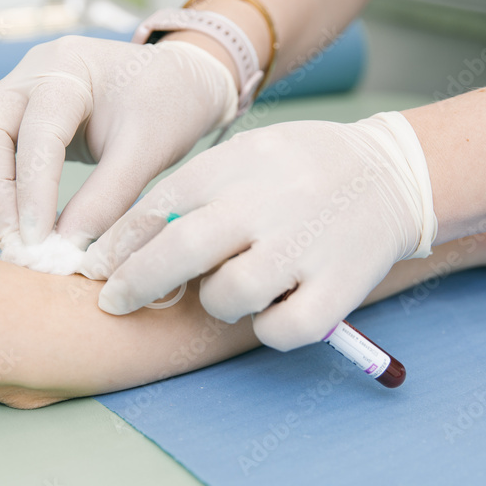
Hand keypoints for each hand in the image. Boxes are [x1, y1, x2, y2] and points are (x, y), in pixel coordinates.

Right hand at [0, 35, 237, 252]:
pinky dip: (3, 193)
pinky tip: (20, 228)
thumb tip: (67, 247)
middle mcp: (32, 72)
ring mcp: (20, 92)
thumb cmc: (169, 106)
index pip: (38, 131)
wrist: (180, 83)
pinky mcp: (20, 117)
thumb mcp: (148, 149)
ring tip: (15, 245)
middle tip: (14, 246)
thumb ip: (108, 197)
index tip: (38, 241)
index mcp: (68, 66)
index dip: (34, 190)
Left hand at [80, 112, 437, 350]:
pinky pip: (281, 329)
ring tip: (231, 289)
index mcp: (238, 164)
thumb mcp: (245, 156)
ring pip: (230, 296)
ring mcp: (306, 246)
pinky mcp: (339, 288)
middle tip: (115, 302)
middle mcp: (268, 202)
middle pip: (181, 249)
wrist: (391, 174)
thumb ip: (193, 191)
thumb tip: (125, 242)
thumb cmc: (301, 169)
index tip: (94, 271)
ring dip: (216, 302)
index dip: (116, 246)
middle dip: (136, 283)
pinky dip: (267, 327)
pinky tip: (274, 307)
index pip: (159, 207)